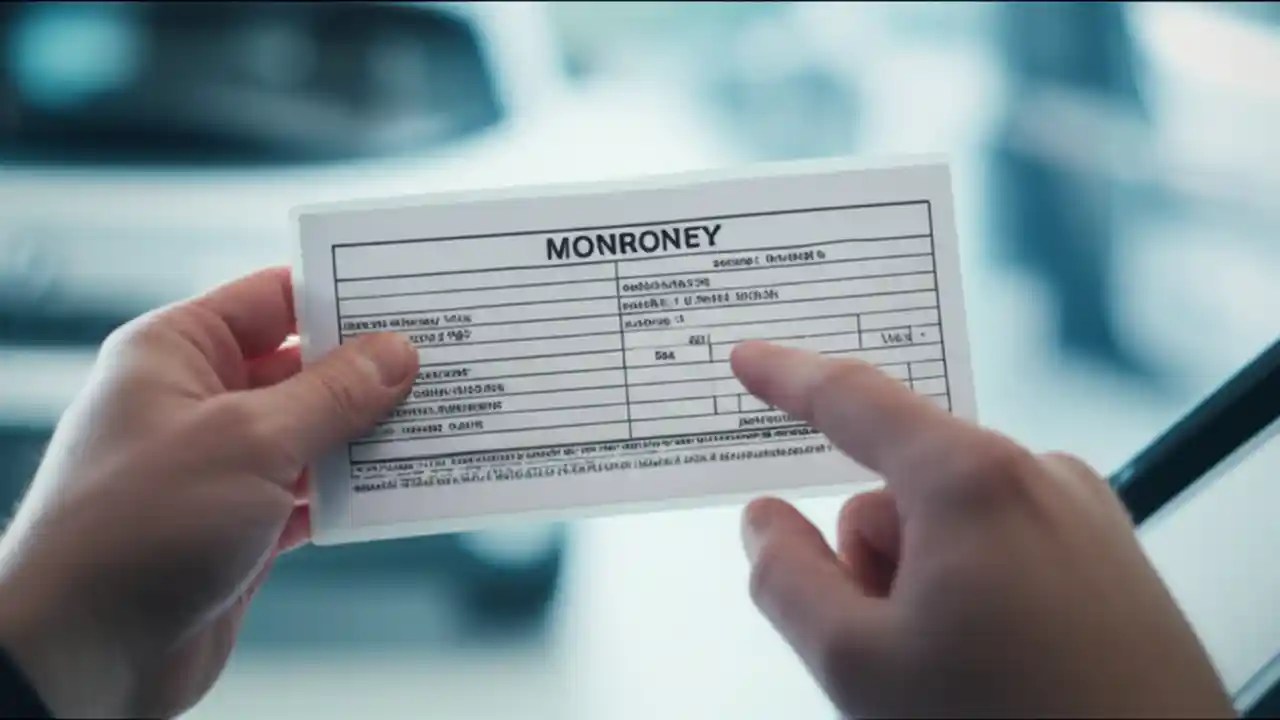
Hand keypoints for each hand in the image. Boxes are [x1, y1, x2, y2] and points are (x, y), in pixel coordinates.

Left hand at [0, 268, 417, 717]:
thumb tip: (395, 355)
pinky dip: (351, 492)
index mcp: (176, 352)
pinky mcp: (239, 524)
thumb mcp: (250, 441)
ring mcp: (218, 465)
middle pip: (301, 367)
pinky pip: (310, 492)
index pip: (272, 298)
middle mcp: (195, 401)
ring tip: (436, 423)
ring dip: (366, 435)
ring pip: (312, 432)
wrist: (84, 653)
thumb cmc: (137, 528)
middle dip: (367, 371)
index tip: (408, 302)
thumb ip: (332, 395)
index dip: (339, 299)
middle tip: (441, 364)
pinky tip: (399, 488)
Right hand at [731, 341, 1232, 717]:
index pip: (854, 402)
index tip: (749, 358)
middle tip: (891, 648)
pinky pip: (1005, 545)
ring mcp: (1082, 515)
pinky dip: (977, 589)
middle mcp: (1035, 476)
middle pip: (898, 488)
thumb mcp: (859, 666)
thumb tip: (764, 522)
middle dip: (871, 556)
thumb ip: (787, 580)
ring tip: (956, 670)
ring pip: (949, 523)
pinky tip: (999, 663)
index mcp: (970, 480)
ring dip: (923, 582)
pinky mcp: (1110, 556)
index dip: (789, 378)